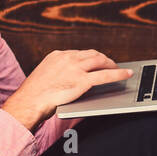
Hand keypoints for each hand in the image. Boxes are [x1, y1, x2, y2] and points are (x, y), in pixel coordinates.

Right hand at [1, 49, 132, 131]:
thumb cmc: (35, 94)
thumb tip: (68, 79)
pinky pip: (105, 75)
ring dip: (111, 64)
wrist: (30, 101)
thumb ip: (58, 73)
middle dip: (103, 59)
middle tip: (110, 64)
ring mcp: (76, 68)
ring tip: (119, 69)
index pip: (79, 53)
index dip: (90, 58)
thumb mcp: (45, 76)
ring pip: (100, 61)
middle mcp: (67, 58)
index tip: (95, 61)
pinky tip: (127, 74)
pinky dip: (119, 73)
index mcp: (57, 56)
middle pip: (92, 54)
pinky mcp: (82, 80)